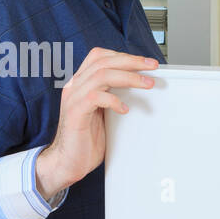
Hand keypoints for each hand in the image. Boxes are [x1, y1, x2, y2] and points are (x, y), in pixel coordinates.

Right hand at [34, 47, 157, 200]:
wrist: (67, 162)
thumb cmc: (85, 139)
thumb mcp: (101, 112)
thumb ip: (111, 95)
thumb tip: (137, 85)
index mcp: (80, 83)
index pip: (99, 57)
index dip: (123, 56)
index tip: (144, 62)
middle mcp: (74, 86)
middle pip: (103, 61)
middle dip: (131, 61)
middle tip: (151, 66)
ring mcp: (73, 98)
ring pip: (101, 75)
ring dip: (128, 77)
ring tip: (146, 84)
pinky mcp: (75, 112)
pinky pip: (95, 97)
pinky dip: (113, 100)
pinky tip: (124, 109)